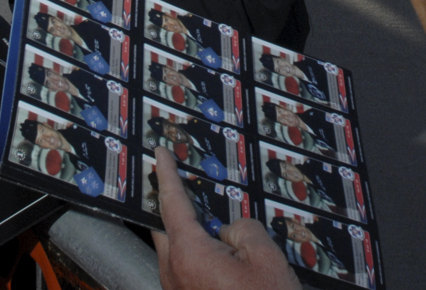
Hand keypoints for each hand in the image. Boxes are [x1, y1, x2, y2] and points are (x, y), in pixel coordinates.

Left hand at [152, 148, 298, 289]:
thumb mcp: (265, 258)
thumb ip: (243, 229)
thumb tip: (228, 231)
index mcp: (189, 253)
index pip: (171, 203)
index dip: (166, 174)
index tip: (159, 153)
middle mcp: (174, 272)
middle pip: (165, 227)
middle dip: (171, 205)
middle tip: (179, 183)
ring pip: (176, 251)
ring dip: (189, 235)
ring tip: (213, 226)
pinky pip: (186, 270)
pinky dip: (198, 256)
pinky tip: (223, 258)